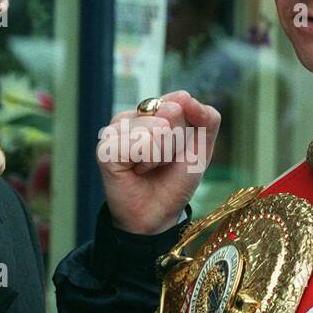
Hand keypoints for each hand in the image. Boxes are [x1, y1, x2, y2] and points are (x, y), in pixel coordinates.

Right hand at [97, 90, 220, 234]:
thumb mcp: (201, 148)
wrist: (158, 215)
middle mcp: (130, 116)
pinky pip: (141, 143)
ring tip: (148, 168)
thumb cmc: (175, 181)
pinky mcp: (106, 148)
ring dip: (162, 155)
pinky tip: (136, 171)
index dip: (188, 131)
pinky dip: (148, 161)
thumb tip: (186, 97)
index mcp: (151, 111)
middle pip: (173, 112)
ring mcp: (115, 130)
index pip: (182, 101)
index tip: (176, 150)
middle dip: (176, 142)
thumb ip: (207, 119)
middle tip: (162, 161)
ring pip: (158, 127)